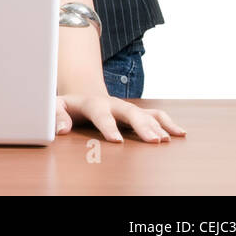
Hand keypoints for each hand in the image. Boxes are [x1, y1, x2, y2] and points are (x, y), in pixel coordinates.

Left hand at [55, 93, 185, 142]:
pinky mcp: (137, 113)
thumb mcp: (55, 107)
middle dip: (141, 126)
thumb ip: (56, 116)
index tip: (116, 141)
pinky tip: (180, 134)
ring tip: (166, 140)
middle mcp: (113, 104)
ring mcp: (127, 108)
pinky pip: (155, 115)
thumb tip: (61, 129)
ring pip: (145, 114)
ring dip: (157, 126)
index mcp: (92, 103)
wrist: (82, 95)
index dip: (108, 126)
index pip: (101, 113)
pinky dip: (168, 123)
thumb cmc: (68, 106)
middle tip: (153, 141)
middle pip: (129, 112)